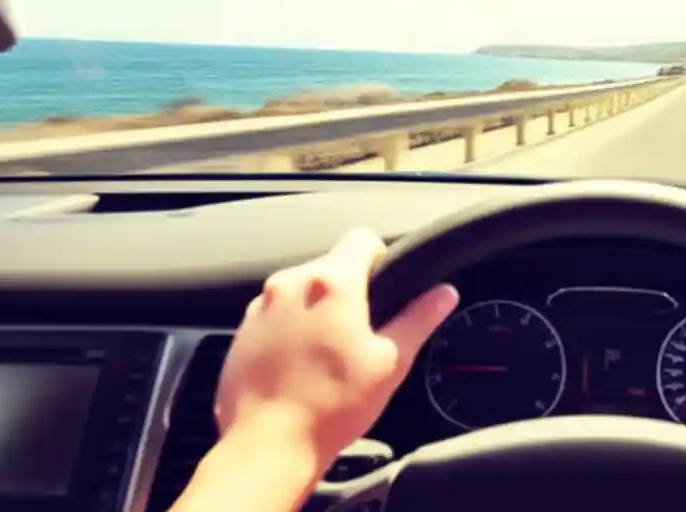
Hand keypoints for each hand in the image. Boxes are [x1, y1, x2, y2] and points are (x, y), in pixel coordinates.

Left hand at [215, 228, 458, 474]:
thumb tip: (444, 293)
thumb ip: (419, 319)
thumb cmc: (331, 407)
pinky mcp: (240, 332)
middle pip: (330, 266)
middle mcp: (290, 284)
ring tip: (329, 356)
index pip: (362, 238)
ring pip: (301, 292)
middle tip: (362, 335)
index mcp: (331, 282)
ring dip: (317, 311)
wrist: (267, 446)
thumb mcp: (390, 362)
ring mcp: (259, 307)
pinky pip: (274, 316)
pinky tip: (301, 367)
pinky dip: (290, 330)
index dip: (381, 258)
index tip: (386, 287)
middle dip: (349, 291)